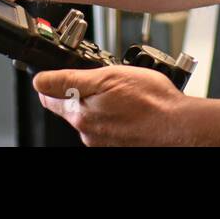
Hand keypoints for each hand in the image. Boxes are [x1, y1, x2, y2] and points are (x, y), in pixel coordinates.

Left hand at [34, 66, 200, 145]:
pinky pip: (109, 126)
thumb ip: (69, 79)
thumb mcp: (107, 77)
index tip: (55, 73)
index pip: (48, 98)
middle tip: (103, 77)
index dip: (51, 82)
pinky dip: (116, 115)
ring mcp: (103, 142)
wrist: (179, 126)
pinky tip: (132, 107)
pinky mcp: (119, 145)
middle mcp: (88, 132)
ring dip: (101, 103)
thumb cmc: (150, 101)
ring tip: (123, 92)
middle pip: (71, 107)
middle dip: (81, 91)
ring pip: (92, 116)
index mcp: (80, 114)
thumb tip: (40, 80)